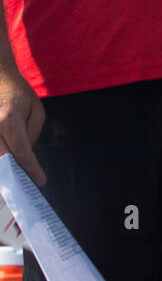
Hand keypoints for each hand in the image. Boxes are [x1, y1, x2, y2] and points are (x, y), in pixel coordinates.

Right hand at [0, 64, 46, 186]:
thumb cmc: (19, 94)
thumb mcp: (36, 111)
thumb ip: (32, 135)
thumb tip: (26, 156)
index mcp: (9, 120)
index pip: (21, 152)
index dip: (31, 169)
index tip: (40, 181)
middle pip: (2, 159)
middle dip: (14, 174)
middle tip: (25, 186)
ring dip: (4, 168)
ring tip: (15, 180)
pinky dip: (0, 159)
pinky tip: (7, 164)